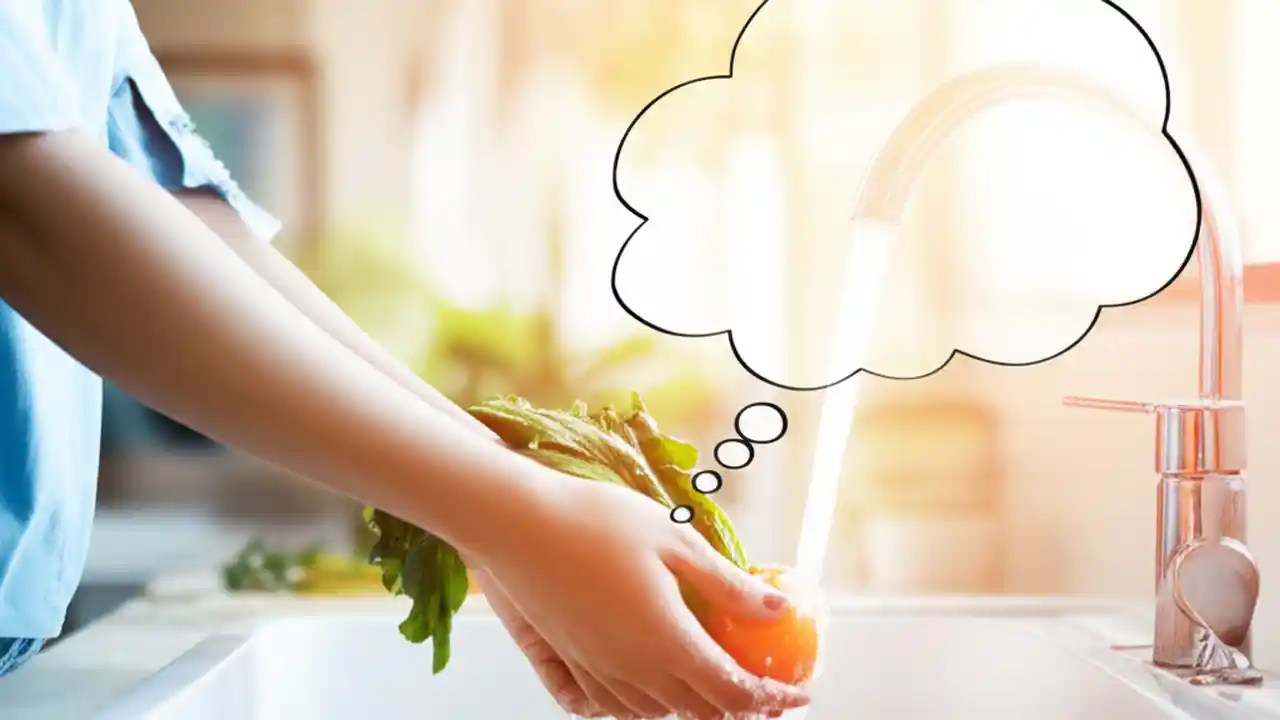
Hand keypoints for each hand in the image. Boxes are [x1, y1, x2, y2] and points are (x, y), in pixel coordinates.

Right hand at [470, 475, 810, 718]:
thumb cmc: (595, 520)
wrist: (514, 522)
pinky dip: (647, 703)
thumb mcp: (676, 541)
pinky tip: (655, 680)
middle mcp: (634, 669)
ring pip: (658, 713)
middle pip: (700, 711)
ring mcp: (598, 670)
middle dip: (741, 707)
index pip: (734, 692)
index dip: (773, 698)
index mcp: (667, 642)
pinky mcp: (571, 660)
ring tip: (716, 684)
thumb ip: (728, 584)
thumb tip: (779, 608)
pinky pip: (616, 703)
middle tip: (768, 689)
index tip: (800, 691)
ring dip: (694, 706)